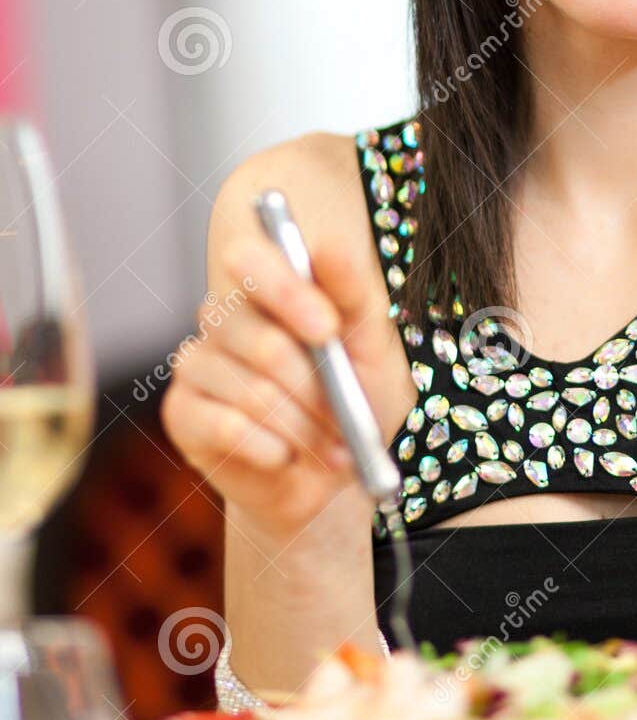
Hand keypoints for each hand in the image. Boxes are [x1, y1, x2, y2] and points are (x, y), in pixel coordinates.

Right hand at [161, 221, 403, 540]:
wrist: (328, 476)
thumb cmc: (354, 401)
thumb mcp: (372, 347)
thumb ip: (352, 294)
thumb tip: (326, 243)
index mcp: (268, 289)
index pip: (249, 259)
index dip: (287, 291)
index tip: (328, 330)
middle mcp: (223, 318)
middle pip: (260, 340)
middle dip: (316, 389)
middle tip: (343, 416)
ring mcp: (197, 363)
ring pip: (251, 391)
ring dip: (302, 427)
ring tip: (327, 445)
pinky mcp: (181, 411)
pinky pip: (224, 425)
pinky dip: (269, 447)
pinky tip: (284, 457)